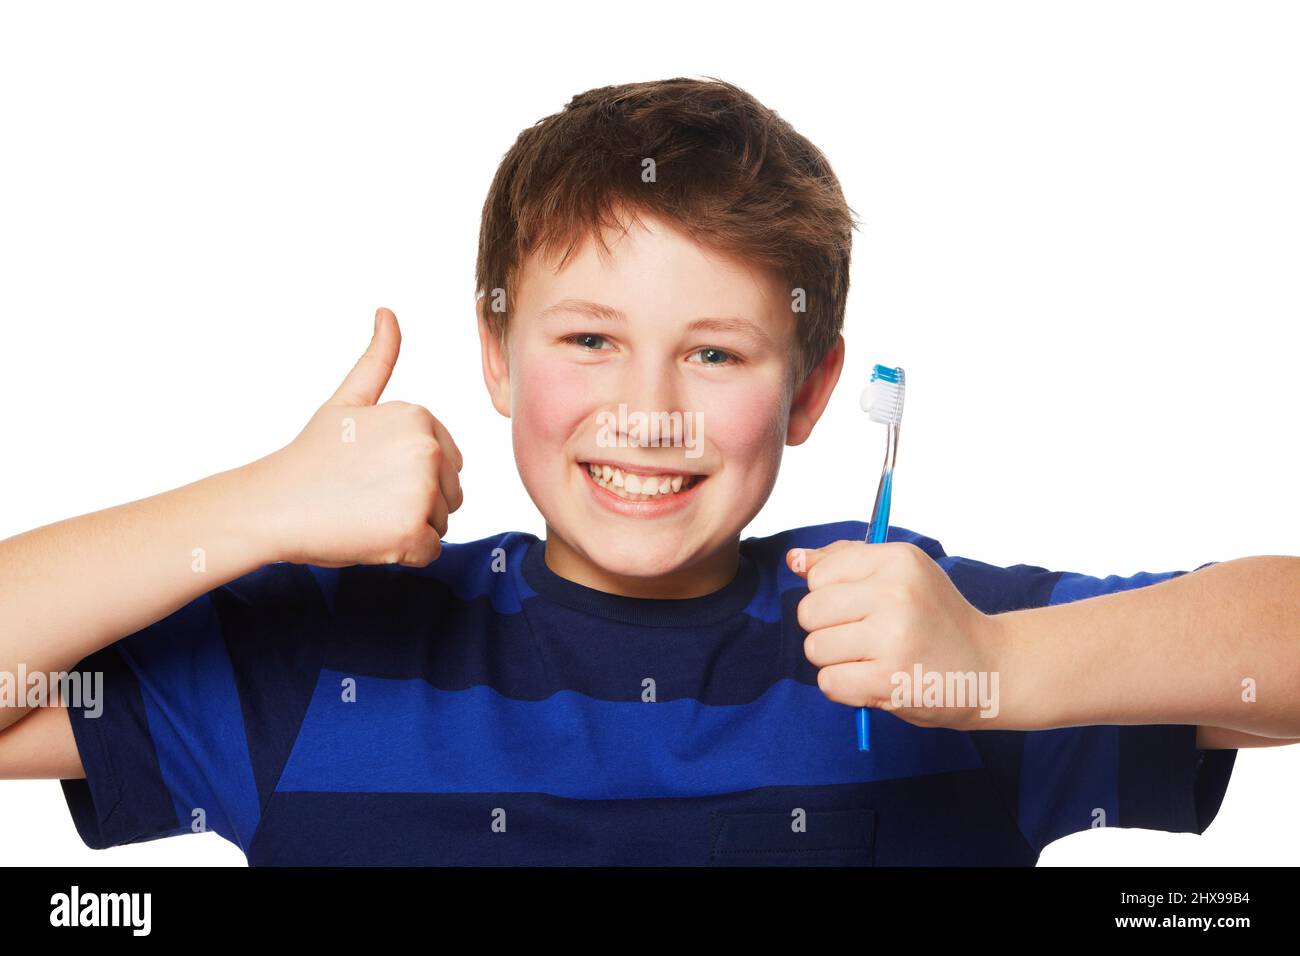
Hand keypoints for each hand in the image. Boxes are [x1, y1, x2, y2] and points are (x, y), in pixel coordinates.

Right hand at [251, 307, 463, 567]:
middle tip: (365, 496)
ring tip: (364, 513)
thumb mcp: (347, 401)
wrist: (270, 506)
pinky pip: (429, 551)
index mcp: (419, 416)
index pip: (448, 462)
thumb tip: (388, 312)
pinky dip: (402, 553)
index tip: (370, 472)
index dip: (410, 475)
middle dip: (415, 502)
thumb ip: (378, 359)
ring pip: (441, 522)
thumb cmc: (309, 458)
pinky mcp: (411, 530)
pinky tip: (368, 536)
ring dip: (408, 527)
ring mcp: (422, 489)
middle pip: (451, 493)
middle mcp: (429, 448)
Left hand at [788, 540, 1006, 730]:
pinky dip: (844, 687)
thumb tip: (794, 560)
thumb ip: (843, 561)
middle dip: (827, 628)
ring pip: (814, 649)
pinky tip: (873, 680)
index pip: (818, 574)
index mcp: (898, 559)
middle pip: (809, 612)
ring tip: (872, 658)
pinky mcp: (891, 680)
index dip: (830, 594)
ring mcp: (894, 638)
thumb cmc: (934, 617)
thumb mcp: (901, 573)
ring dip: (835, 660)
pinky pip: (829, 683)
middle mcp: (896, 593)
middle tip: (865, 636)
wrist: (989, 667)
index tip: (863, 605)